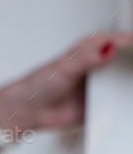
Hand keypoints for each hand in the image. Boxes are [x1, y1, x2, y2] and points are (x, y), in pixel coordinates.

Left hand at [0, 33, 132, 132]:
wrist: (30, 111)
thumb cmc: (41, 83)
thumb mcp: (66, 66)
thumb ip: (88, 58)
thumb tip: (109, 49)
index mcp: (94, 48)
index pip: (122, 42)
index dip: (132, 47)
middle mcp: (99, 65)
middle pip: (126, 64)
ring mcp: (99, 86)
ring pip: (122, 85)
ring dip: (128, 89)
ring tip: (132, 91)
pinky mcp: (97, 105)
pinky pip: (113, 106)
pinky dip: (119, 107)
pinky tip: (123, 108)